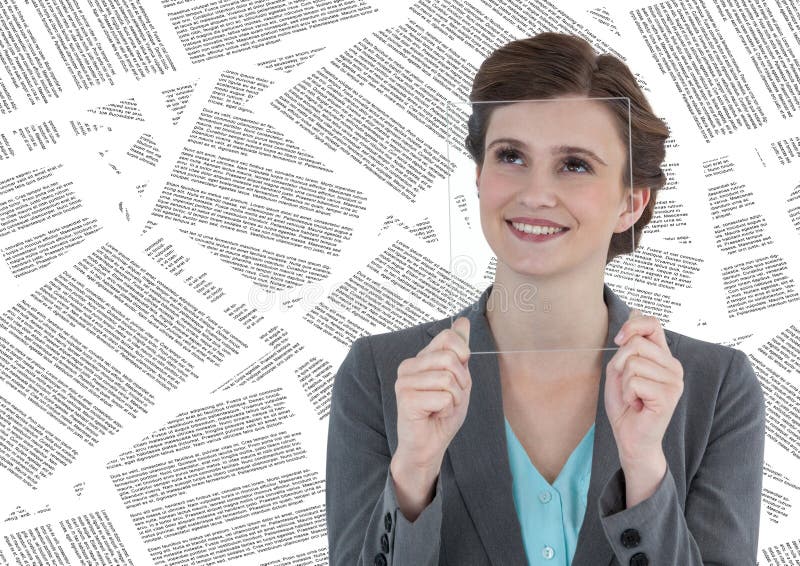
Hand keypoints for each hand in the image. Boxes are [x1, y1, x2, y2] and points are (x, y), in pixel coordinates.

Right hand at [394, 317, 471, 469]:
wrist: (429, 446)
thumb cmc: (442, 414)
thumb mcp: (458, 379)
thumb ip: (459, 351)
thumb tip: (463, 321)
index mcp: (420, 358)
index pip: (448, 337)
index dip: (463, 355)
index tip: (459, 375)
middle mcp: (408, 366)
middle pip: (450, 359)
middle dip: (461, 382)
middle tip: (451, 398)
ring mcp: (404, 382)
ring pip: (448, 380)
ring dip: (455, 399)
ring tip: (441, 408)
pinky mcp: (405, 399)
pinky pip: (444, 397)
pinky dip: (447, 410)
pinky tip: (434, 416)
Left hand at [604, 308, 683, 464]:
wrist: (630, 436)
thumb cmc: (626, 404)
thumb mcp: (620, 368)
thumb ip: (628, 343)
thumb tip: (635, 310)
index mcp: (663, 357)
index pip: (653, 324)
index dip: (632, 326)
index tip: (619, 340)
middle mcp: (674, 366)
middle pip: (637, 343)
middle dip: (620, 364)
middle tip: (628, 385)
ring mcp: (674, 381)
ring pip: (633, 363)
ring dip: (624, 383)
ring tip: (634, 397)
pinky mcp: (668, 396)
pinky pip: (634, 381)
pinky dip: (628, 394)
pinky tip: (638, 405)